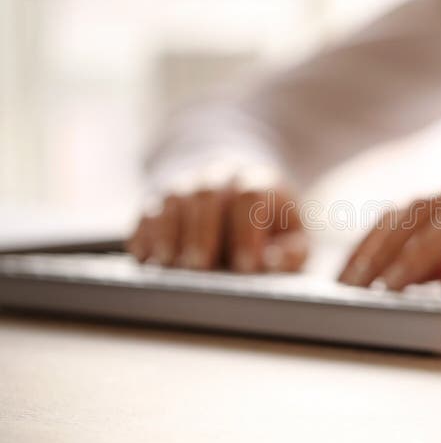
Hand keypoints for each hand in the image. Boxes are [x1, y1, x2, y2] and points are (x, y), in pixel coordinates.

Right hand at [127, 184, 307, 272]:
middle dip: (203, 232)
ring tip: (170, 265)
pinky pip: (146, 211)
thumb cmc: (269, 225)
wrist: (234, 191)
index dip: (247, 231)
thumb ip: (292, 251)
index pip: (251, 195)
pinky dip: (145, 234)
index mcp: (258, 180)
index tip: (246, 266)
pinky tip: (146, 257)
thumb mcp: (292, 236)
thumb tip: (272, 263)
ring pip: (173, 198)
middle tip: (200, 267)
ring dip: (169, 232)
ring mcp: (187, 183)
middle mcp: (219, 175)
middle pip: (207, 193)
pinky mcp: (159, 200)